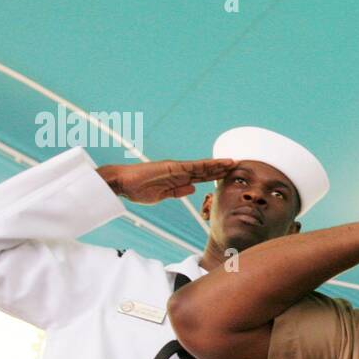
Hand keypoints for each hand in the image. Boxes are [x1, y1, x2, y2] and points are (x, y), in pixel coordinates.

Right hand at [97, 159, 237, 203]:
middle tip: (237, 165)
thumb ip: (177, 192)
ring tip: (233, 162)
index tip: (227, 175)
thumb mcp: (162, 195)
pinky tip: (219, 164)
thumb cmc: (138, 189)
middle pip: (204, 170)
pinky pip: (194, 166)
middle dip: (221, 168)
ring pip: (202, 166)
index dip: (214, 176)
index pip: (200, 177)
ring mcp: (177, 168)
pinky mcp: (173, 168)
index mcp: (177, 179)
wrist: (122, 183)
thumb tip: (192, 189)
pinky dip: (208, 165)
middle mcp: (179, 171)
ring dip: (218, 165)